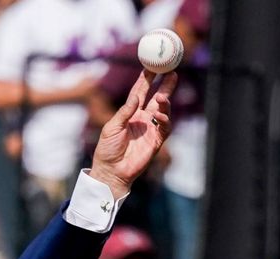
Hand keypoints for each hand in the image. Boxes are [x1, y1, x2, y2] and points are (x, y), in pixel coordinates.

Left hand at [89, 70, 176, 199]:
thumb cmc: (107, 150)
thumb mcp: (112, 126)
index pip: (141, 91)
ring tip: (163, 96)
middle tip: (172, 71)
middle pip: (157, 97)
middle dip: (165, 85)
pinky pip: (164, 128)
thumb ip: (125, 111)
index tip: (153, 64)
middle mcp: (143, 119)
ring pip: (164, 111)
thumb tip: (136, 96)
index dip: (147, 78)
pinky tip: (160, 115)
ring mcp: (150, 130)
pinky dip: (165, 120)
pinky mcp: (155, 142)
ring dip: (165, 101)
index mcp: (131, 113)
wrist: (111, 171)